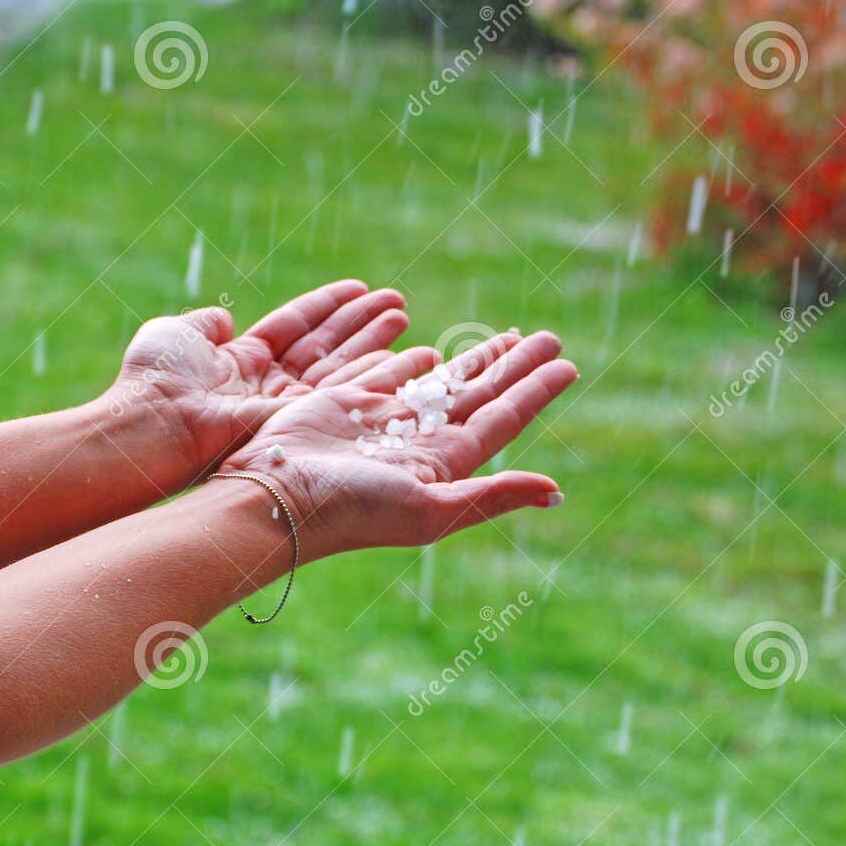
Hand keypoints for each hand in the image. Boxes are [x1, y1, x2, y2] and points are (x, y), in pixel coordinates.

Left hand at [113, 280, 408, 479]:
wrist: (157, 420)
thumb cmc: (158, 376)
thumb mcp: (180, 334)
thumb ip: (206, 324)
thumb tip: (224, 319)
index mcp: (243, 359)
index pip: (296, 326)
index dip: (329, 306)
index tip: (360, 287)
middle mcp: (270, 382)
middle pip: (326, 345)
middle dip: (362, 323)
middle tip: (397, 302)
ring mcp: (285, 404)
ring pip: (339, 366)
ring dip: (374, 342)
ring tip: (404, 318)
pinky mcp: (296, 421)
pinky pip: (340, 391)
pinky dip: (371, 373)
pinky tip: (397, 353)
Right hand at [222, 330, 577, 556]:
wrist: (277, 497)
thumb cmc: (353, 509)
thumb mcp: (431, 508)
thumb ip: (492, 496)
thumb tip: (557, 492)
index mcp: (445, 465)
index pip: (502, 418)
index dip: (535, 391)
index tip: (568, 364)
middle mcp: (418, 443)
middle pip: (479, 394)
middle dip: (514, 365)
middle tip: (548, 337)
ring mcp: (382, 423)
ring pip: (440, 382)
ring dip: (474, 361)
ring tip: (505, 338)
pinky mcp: (346, 405)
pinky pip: (391, 376)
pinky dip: (413, 362)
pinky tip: (433, 353)